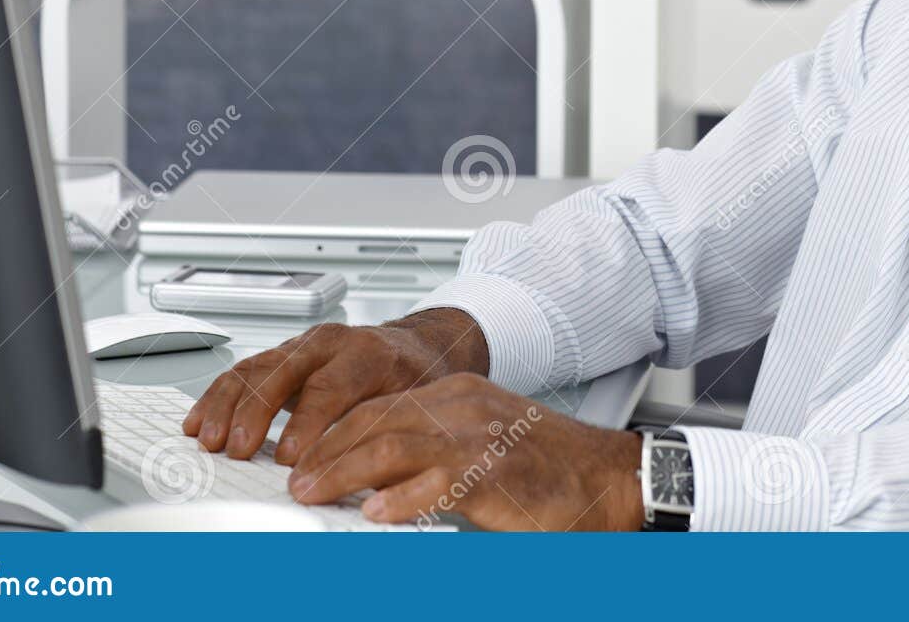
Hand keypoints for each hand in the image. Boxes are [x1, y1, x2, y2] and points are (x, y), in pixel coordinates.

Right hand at [182, 309, 487, 463]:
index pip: (330, 387)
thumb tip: (368, 488)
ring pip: (254, 368)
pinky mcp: (281, 356)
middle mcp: (331, 344)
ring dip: (226, 405)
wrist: (413, 348)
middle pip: (282, 371)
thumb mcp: (416, 407)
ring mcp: (302, 347)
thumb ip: (387, 440)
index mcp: (369, 356)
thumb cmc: (413, 380)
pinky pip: (241, 372)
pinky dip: (216, 397)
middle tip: (237, 450)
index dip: (306, 423)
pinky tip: (199, 422)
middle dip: (254, 413)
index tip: (288, 458)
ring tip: (209, 441)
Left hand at [287, 372, 643, 530]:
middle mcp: (464, 406)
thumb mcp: (485, 447)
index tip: (307, 456)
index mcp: (460, 396)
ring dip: (345, 472)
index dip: (336, 431)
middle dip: (327, 451)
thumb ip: (435, 457)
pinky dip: (401, 498)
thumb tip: (379, 485)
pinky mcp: (495, 471)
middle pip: (376, 419)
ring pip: (392, 445)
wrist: (610, 479)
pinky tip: (377, 512)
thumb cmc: (553, 470)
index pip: (381, 405)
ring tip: (315, 494)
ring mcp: (479, 436)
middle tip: (297, 480)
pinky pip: (435, 481)